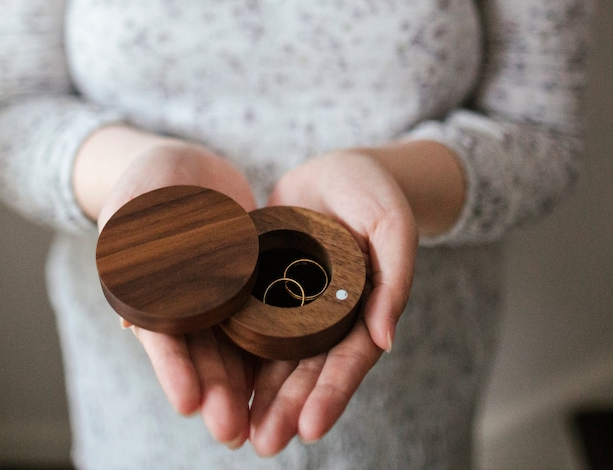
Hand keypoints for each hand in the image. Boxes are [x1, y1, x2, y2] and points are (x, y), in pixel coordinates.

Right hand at [96, 140, 257, 448]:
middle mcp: (182, 306)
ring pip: (231, 347)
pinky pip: (259, 318)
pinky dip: (270, 348)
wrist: (184, 169)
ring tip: (259, 423)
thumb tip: (131, 317)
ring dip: (243, 384)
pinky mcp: (246, 288)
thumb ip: (131, 247)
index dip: (174, 370)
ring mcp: (215, 300)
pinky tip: (288, 380)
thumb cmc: (148, 183)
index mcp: (146, 295)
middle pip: (200, 352)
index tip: (189, 403)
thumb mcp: (132, 207)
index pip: (161, 336)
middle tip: (231, 430)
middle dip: (215, 391)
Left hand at [248, 148, 418, 455]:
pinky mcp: (265, 288)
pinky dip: (235, 353)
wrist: (334, 170)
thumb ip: (395, 276)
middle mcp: (327, 316)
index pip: (349, 359)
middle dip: (288, 407)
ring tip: (239, 430)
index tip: (310, 428)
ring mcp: (294, 305)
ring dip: (260, 395)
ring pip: (275, 356)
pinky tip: (217, 381)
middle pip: (307, 369)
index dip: (332, 394)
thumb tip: (385, 338)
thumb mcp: (392, 224)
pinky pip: (249, 323)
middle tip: (265, 443)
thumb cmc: (373, 192)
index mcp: (364, 308)